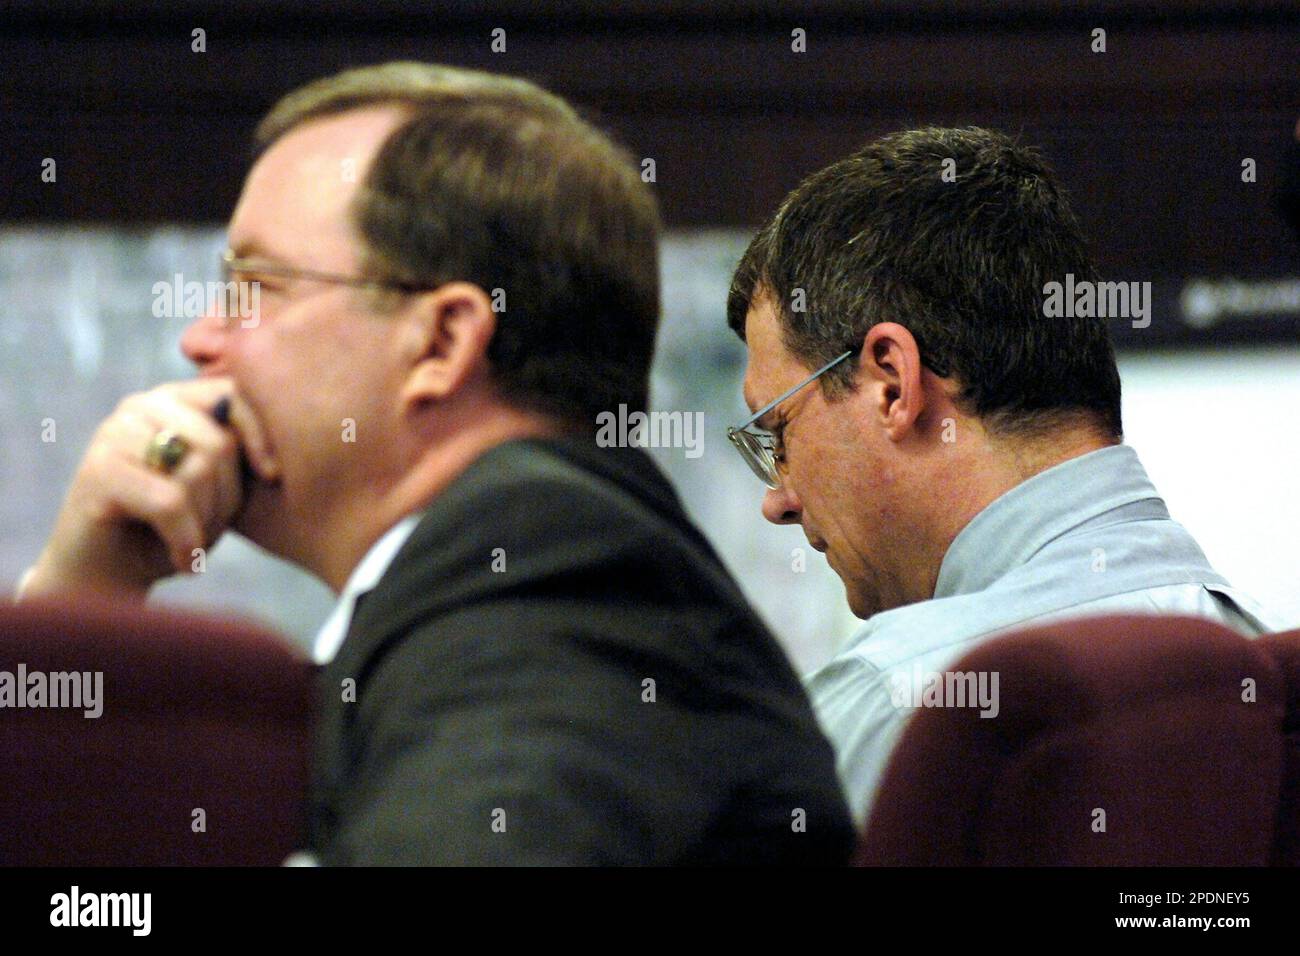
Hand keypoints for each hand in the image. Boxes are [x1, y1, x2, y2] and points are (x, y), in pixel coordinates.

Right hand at [20, 377, 277, 598]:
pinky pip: (170, 501)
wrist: (109, 576)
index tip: (272, 477)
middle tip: (213, 531)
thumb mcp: (218, 488)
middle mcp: (141, 406)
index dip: (260, 435)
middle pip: (218, 442)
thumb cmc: (172, 530)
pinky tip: (183, 559)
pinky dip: (186, 539)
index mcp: (175, 400)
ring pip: (196, 470)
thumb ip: (240, 456)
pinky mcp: (98, 471)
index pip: (232, 392)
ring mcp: (114, 433)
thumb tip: (278, 451)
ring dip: (206, 521)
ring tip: (193, 544)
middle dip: (228, 497)